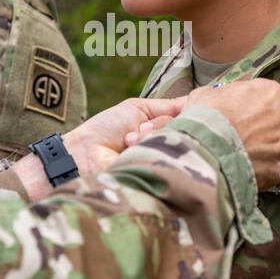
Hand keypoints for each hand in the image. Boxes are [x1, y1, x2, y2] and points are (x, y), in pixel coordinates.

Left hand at [64, 96, 187, 174]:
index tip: (180, 110)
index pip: (190, 119)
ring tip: (129, 141)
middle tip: (138, 130)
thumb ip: (168, 106)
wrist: (84, 153)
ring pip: (177, 143)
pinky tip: (131, 149)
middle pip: (185, 130)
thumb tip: (195, 100)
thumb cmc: (106, 129)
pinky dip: (147, 148)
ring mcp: (165, 164)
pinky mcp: (159, 178)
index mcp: (166, 131)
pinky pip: (167, 160)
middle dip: (158, 125)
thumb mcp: (138, 109)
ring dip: (149, 136)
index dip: (186, 113)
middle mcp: (169, 148)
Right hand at [183, 80, 279, 189]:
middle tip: (245, 135)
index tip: (242, 116)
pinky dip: (266, 168)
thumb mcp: (205, 95)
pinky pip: (278, 166)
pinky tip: (249, 168)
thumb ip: (217, 95)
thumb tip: (210, 99)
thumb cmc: (206, 118)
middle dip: (265, 127)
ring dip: (268, 147)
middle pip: (279, 119)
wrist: (206, 150)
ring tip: (246, 154)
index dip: (253, 107)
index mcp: (270, 92)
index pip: (267, 97)